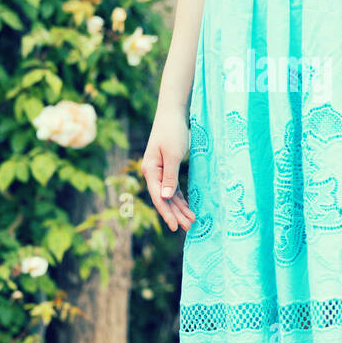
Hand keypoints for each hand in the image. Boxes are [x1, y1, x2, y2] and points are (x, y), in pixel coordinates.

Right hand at [141, 109, 195, 232]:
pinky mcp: (168, 169)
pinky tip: (187, 208)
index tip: (175, 226)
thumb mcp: (173, 154)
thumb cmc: (172, 131)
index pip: (158, 197)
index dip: (167, 213)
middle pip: (164, 199)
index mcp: (150, 170)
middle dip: (176, 214)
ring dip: (180, 208)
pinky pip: (173, 188)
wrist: (172, 114)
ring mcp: (160, 172)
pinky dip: (180, 198)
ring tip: (191, 222)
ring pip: (169, 195)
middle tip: (189, 228)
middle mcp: (152, 173)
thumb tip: (165, 197)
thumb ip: (169, 176)